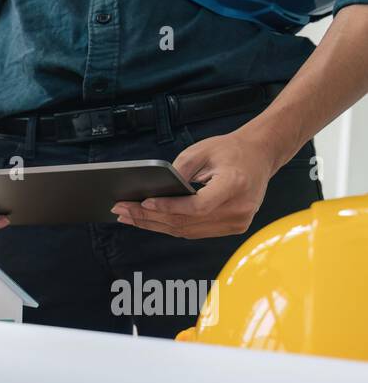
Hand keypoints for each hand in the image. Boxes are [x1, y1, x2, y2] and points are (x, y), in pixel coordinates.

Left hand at [112, 131, 276, 238]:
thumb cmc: (232, 150)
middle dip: (149, 217)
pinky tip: (149, 221)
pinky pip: (194, 232)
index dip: (168, 207)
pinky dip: (169, 227)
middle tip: (121, 210)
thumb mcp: (203, 150)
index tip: (142, 203)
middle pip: (186, 222)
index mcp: (236, 185)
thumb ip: (178, 171)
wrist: (261, 155)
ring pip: (186, 231)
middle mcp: (239, 208)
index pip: (197, 206)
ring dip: (154, 225)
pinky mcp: (232, 228)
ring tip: (128, 217)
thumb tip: (151, 192)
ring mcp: (237, 222)